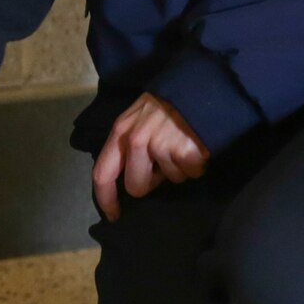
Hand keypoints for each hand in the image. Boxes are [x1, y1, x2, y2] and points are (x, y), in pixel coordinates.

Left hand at [90, 92, 208, 222]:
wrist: (201, 87)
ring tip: (183, 145)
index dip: (106, 199)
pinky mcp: (184, 152)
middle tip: (164, 165)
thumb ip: (129, 145)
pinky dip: (196, 165)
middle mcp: (137, 140)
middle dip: (151, 183)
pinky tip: (196, 146)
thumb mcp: (139, 117)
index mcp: (121, 132)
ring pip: (169, 180)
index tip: (113, 215)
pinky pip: (190, 173)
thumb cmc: (169, 105)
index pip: (103, 173)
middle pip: (136, 187)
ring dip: (178, 169)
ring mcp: (160, 146)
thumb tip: (132, 179)